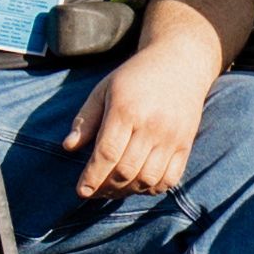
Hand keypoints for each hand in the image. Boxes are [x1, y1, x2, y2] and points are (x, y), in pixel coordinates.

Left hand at [64, 4, 221, 202]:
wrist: (180, 62)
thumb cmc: (135, 76)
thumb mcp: (104, 89)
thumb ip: (86, 119)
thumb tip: (68, 147)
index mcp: (126, 109)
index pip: (106, 153)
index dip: (92, 177)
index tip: (81, 191)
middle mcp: (151, 125)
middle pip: (125, 170)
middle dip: (105, 188)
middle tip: (94, 191)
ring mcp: (171, 137)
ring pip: (147, 179)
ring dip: (127, 191)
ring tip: (114, 189)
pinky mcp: (185, 144)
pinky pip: (170, 179)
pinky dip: (152, 189)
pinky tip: (139, 184)